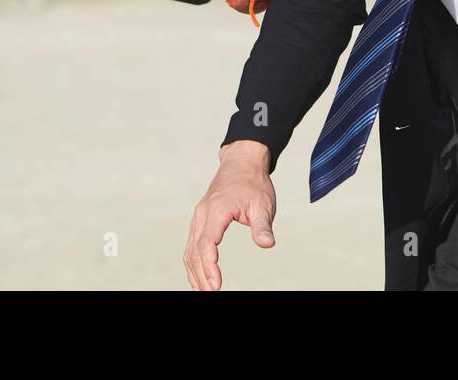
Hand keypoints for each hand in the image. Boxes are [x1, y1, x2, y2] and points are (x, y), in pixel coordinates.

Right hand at [184, 140, 275, 290]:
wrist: (242, 163)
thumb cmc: (254, 183)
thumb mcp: (263, 204)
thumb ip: (262, 226)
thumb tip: (267, 244)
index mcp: (217, 209)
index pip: (207, 243)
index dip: (210, 266)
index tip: (217, 284)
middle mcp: (203, 213)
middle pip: (195, 250)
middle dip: (201, 274)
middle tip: (212, 293)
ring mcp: (199, 216)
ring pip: (190, 249)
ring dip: (195, 271)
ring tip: (204, 290)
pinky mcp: (200, 219)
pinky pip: (192, 243)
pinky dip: (193, 261)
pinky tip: (199, 275)